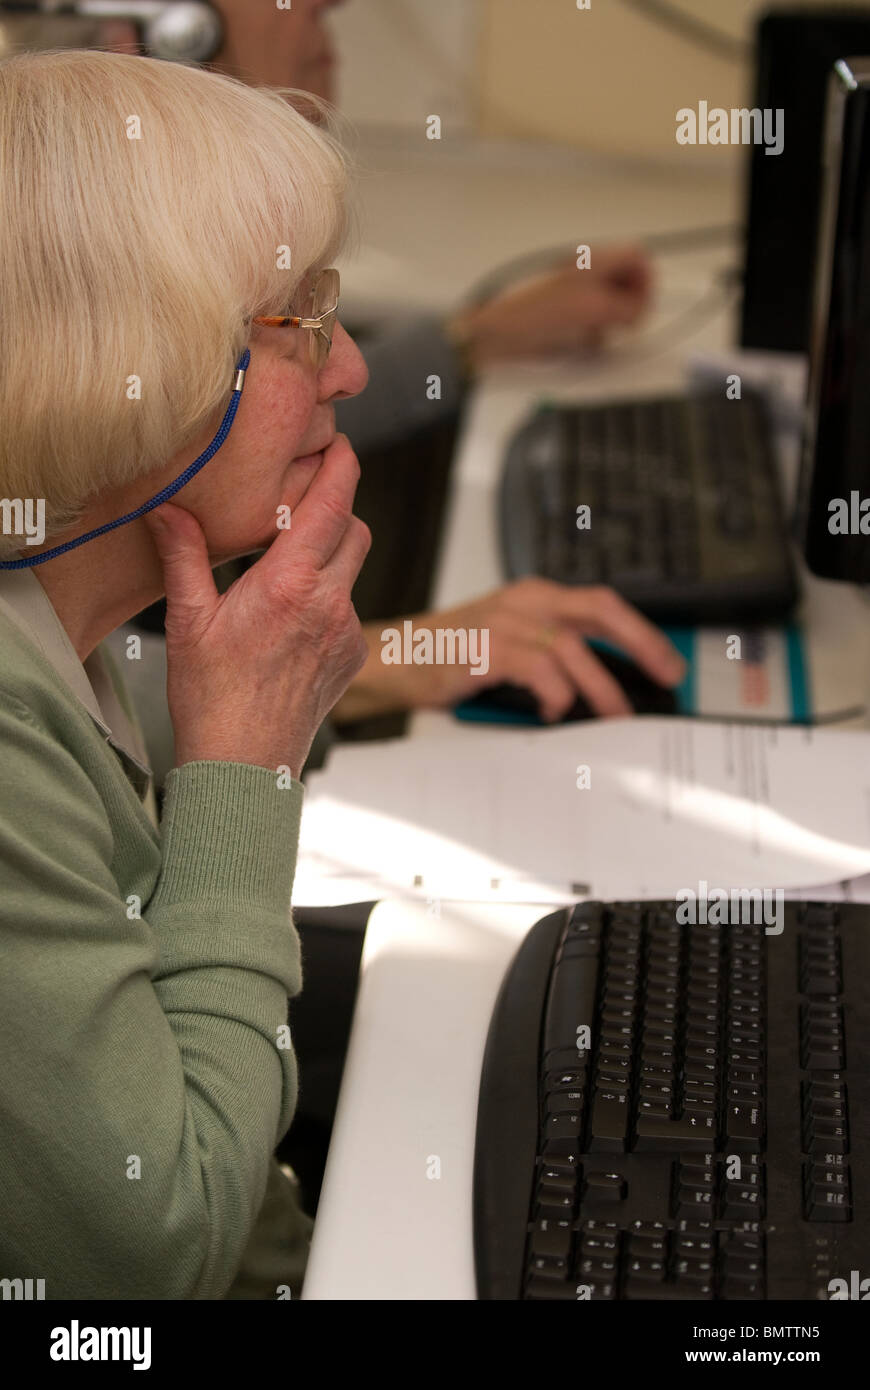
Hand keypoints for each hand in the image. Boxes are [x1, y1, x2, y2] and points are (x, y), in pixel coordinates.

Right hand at [145, 435, 370, 779]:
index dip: (340, 467)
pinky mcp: (352, 657)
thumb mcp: (188, 621)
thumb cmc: (212, 699)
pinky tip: (291, 619)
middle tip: (304, 502)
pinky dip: (329, 599)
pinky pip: (350, 608)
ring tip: (288, 567)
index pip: (331, 505)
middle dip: (335, 509)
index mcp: (289, 584)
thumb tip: (167, 510)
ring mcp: (346, 632)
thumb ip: (183, 557)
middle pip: (354, 529)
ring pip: (354, 570)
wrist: (243, 765)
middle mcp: (329, 603)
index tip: (337, 445)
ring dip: (330, 556)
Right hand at [339, 578, 684, 723]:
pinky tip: (553, 711)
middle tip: (665, 675)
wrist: (395, 660)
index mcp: (535, 598)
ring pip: (571, 647)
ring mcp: (504, 622)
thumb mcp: (510, 646)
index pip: (602, 604)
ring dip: (600, 685)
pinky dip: (554, 693)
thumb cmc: (452, 656)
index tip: (668, 661)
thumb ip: (553, 658)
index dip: (641, 631)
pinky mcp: (484, 649)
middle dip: (641, 642)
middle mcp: (524, 603)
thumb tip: (606, 691)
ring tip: (614, 714)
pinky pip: (536, 668)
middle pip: (599, 610)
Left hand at [449, 244, 652, 365]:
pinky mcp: (560, 314)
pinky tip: (580, 341)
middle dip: (629, 304)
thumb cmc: (534, 313)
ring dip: (610, 320)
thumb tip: (638, 312)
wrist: (493, 333)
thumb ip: (626, 307)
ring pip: (609, 304)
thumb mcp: (593, 308)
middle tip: (625, 325)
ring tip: (598, 333)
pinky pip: (589, 321)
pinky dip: (591, 332)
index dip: (646, 282)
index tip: (642, 307)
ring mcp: (571, 292)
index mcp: (592, 259)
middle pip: (624, 282)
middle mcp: (584, 271)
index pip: (637, 257)